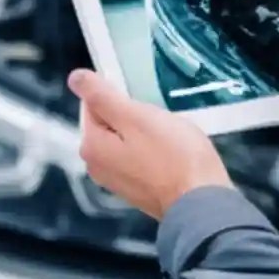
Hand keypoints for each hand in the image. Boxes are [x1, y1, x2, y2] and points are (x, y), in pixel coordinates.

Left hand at [67, 69, 231, 219]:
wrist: (202, 201)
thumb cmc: (173, 156)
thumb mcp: (136, 117)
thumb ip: (103, 96)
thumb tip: (75, 78)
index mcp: (91, 146)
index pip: (93, 103)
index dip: (119, 96)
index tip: (144, 104)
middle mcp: (97, 166)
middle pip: (110, 123)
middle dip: (134, 115)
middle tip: (160, 120)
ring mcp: (117, 181)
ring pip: (127, 140)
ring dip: (146, 132)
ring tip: (170, 135)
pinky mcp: (138, 190)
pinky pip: (140, 157)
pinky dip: (154, 150)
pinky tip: (173, 153)